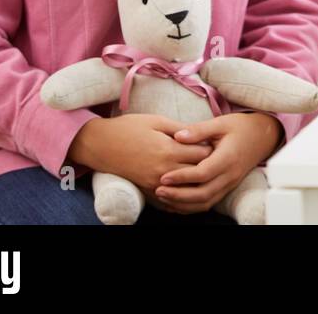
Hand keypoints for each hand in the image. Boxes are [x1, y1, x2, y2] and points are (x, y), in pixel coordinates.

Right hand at [66, 113, 213, 190]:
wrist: (100, 145)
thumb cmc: (129, 128)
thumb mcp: (157, 121)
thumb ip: (181, 129)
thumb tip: (202, 133)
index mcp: (168, 149)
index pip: (204, 153)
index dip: (212, 146)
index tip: (217, 140)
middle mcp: (164, 169)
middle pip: (198, 172)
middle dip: (208, 163)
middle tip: (216, 154)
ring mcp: (155, 182)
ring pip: (187, 187)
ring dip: (197, 179)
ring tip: (205, 168)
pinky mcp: (148, 189)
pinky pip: (172, 197)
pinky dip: (183, 192)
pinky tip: (190, 184)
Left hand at [151, 112, 281, 213]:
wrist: (263, 136)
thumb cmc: (240, 127)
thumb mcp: (220, 123)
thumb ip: (199, 130)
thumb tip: (177, 136)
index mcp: (228, 157)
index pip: (203, 173)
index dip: (182, 177)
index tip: (164, 176)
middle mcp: (230, 174)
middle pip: (203, 194)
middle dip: (178, 195)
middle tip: (158, 190)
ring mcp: (230, 183)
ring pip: (205, 202)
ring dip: (182, 203)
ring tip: (163, 197)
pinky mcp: (227, 188)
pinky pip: (209, 203)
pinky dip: (191, 206)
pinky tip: (175, 202)